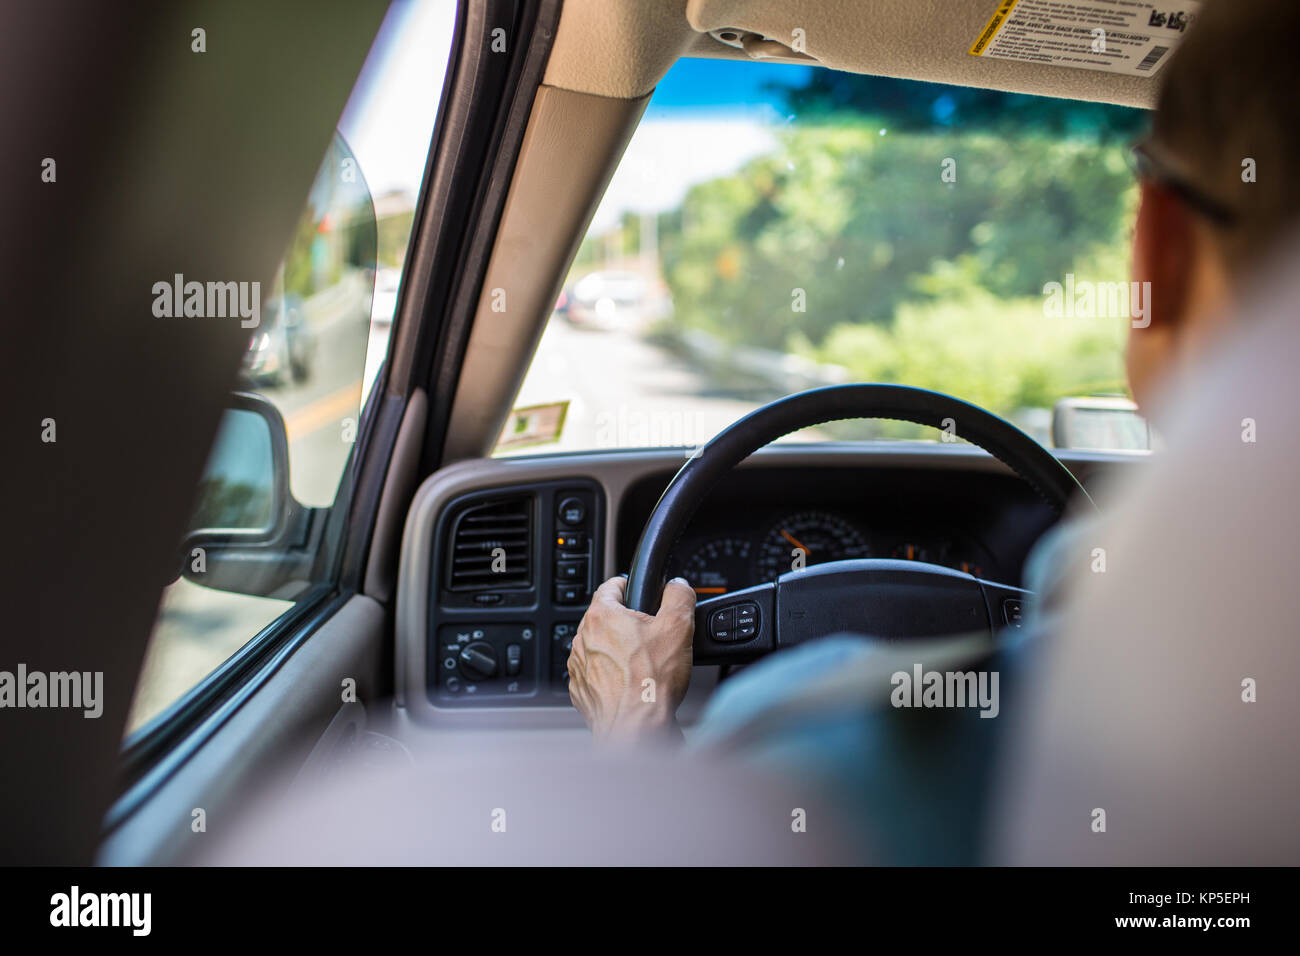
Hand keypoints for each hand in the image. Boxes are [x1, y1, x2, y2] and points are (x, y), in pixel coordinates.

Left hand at [568, 575, 695, 742]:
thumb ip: (679, 597)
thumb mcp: (678, 627)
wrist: (635, 728)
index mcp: (601, 616)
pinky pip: (596, 673)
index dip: (629, 585)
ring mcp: (579, 666)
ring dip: (618, 649)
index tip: (639, 590)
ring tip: (643, 663)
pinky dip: (611, 675)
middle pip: (605, 618)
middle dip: (627, 622)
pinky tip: (631, 683)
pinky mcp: (581, 690)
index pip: (611, 586)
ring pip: (600, 646)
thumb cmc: (650, 682)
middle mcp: (583, 639)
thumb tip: (678, 586)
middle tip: (651, 634)